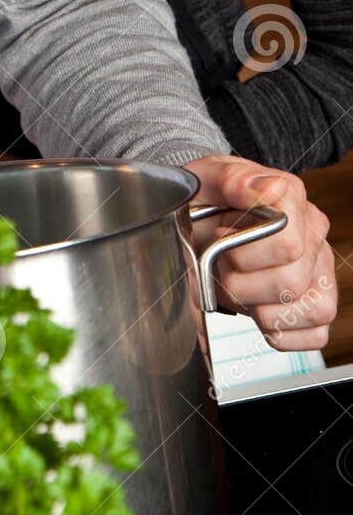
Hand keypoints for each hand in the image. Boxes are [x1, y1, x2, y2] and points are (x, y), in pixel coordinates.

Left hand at [185, 155, 335, 350]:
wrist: (194, 228)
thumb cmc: (201, 204)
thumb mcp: (202, 182)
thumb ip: (230, 179)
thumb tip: (266, 188)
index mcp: (291, 199)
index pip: (287, 243)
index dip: (243, 252)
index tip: (219, 239)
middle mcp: (313, 234)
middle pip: (292, 281)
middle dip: (242, 283)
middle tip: (221, 266)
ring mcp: (320, 271)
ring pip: (313, 310)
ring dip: (262, 310)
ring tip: (240, 288)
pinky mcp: (316, 305)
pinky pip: (316, 335)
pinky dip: (280, 332)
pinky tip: (256, 309)